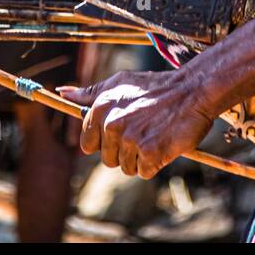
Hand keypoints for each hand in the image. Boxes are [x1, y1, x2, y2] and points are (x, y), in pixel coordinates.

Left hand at [59, 69, 215, 178]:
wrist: (192, 90)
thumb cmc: (156, 87)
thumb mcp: (120, 82)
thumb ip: (90, 93)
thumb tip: (63, 94)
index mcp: (101, 108)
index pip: (88, 144)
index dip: (105, 142)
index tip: (121, 134)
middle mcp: (112, 124)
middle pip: (108, 159)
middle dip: (124, 152)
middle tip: (143, 132)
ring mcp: (131, 139)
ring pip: (127, 167)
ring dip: (141, 158)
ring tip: (155, 135)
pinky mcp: (150, 153)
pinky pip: (145, 172)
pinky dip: (155, 163)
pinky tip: (164, 144)